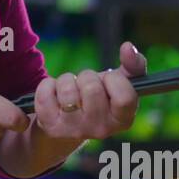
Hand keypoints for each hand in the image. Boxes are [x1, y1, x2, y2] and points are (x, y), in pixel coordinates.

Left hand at [31, 42, 146, 143]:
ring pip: (67, 90)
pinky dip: (47, 85)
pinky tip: (54, 95)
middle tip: (85, 85)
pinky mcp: (51, 127)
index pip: (125, 97)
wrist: (67, 123)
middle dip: (87, 77)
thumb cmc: (98, 97)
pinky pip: (45, 92)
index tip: (108, 79)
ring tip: (70, 90)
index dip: (115, 80)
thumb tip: (128, 47)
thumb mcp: (119, 83)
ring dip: (66, 81)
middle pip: (92, 89)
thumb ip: (133, 66)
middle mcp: (101, 130)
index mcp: (122, 120)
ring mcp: (75, 130)